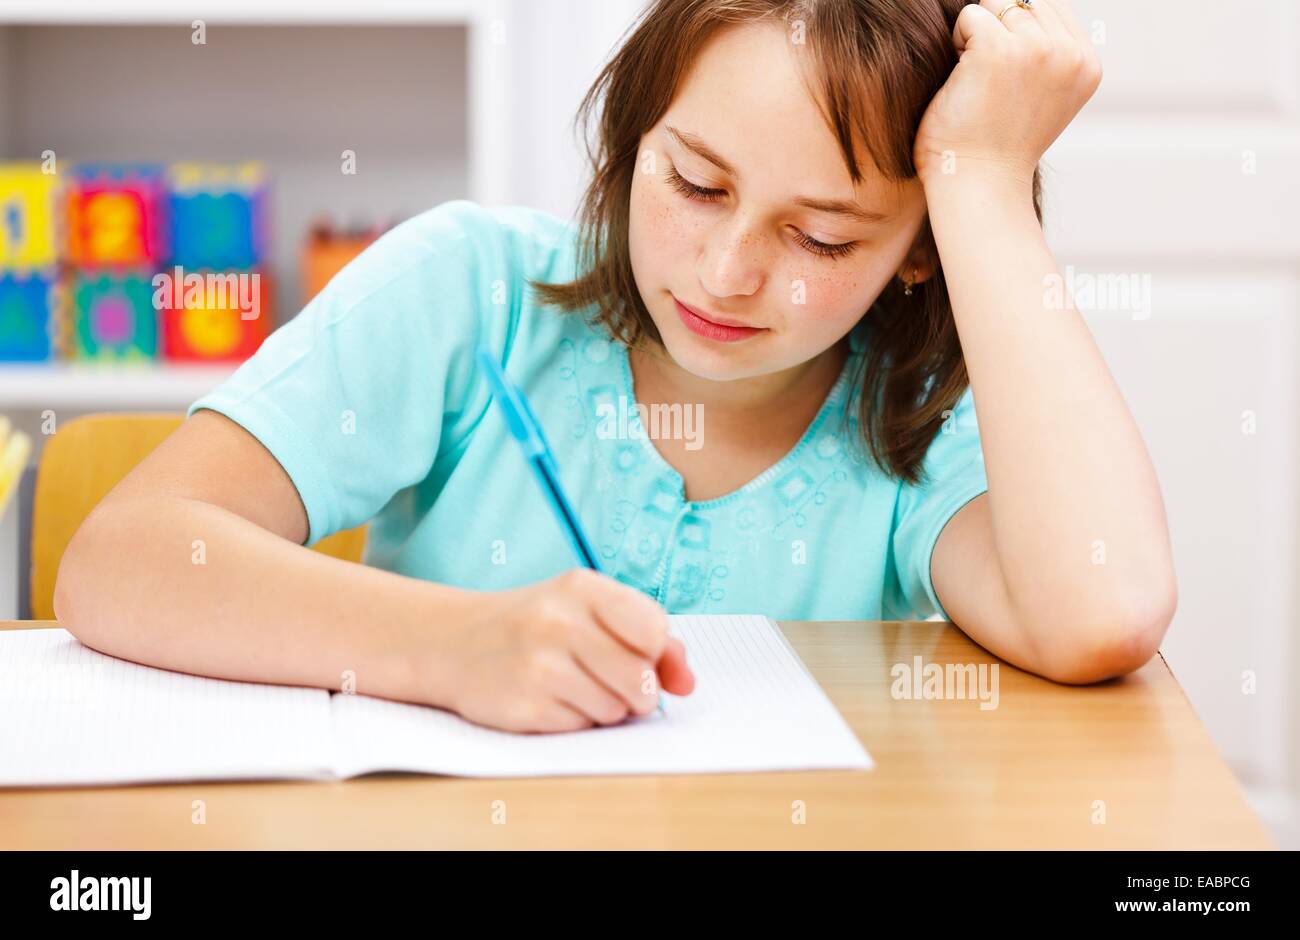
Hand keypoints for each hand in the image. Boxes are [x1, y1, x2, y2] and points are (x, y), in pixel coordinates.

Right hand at [431, 569, 694, 732]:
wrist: (456, 643)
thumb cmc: (538, 625)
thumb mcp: (589, 611)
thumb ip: (648, 638)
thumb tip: (687, 681)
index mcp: (582, 588)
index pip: (654, 629)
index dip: (656, 651)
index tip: (639, 651)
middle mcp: (558, 621)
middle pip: (640, 679)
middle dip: (639, 691)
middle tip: (616, 681)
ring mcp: (538, 666)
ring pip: (615, 710)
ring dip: (607, 707)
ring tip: (576, 685)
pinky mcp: (524, 706)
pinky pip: (582, 727)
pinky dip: (576, 720)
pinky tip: (551, 698)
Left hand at [913, 0, 1101, 188]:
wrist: (980, 186)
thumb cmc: (997, 149)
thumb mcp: (1044, 98)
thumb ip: (1047, 56)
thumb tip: (1022, 10)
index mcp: (1086, 65)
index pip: (1052, 9)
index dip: (1018, 30)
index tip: (1004, 72)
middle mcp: (1069, 53)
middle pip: (1025, 2)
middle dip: (998, 29)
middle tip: (986, 78)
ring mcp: (1037, 48)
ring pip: (998, 4)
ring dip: (977, 35)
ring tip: (975, 78)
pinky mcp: (998, 49)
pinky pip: (970, 16)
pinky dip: (957, 42)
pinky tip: (962, 80)